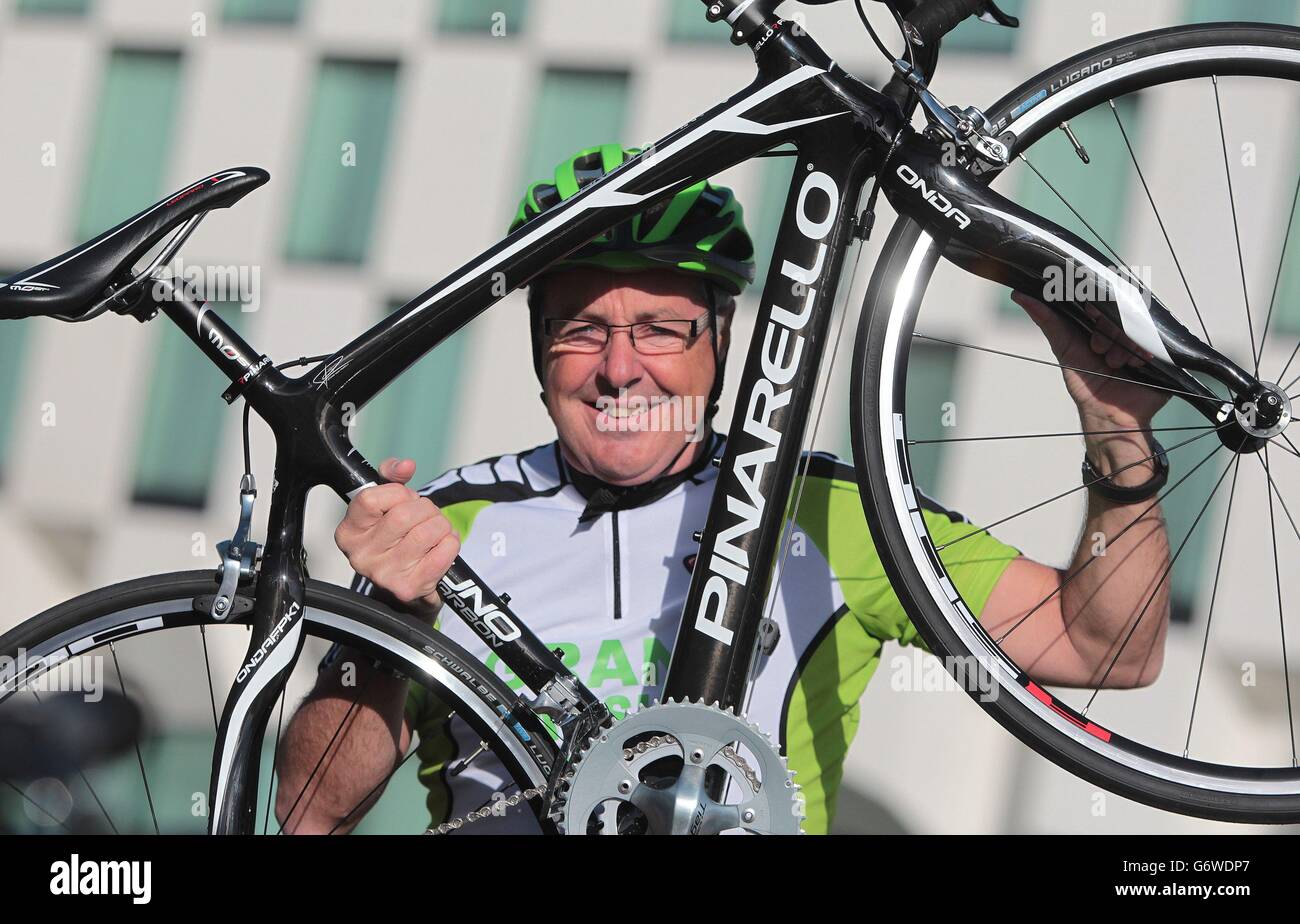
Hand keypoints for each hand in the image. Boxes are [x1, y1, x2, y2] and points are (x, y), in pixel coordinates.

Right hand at [334, 457, 458, 609]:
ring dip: (442, 525)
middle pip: (404, 515)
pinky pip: (444, 551)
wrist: (406, 584)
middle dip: (426, 508)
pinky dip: (451, 543)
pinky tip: (442, 546)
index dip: (398, 493)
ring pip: (428, 532)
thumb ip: (391, 478)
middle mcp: (361, 556)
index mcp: (349, 532)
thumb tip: (406, 465)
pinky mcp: (409, 587)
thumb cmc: (397, 538)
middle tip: (427, 515)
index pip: (370, 499)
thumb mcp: (386, 505)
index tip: (405, 499)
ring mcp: (384, 575)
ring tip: (436, 531)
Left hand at [1012, 291, 1171, 427]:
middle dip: (1108, 331)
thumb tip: (1019, 295)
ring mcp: (1143, 341)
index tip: (1091, 316)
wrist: (1110, 415)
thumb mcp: (1064, 347)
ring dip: (1124, 345)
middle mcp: (1125, 331)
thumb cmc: (1086, 382)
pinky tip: (1134, 364)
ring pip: (1138, 327)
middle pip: (1122, 313)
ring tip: (1115, 364)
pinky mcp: (1160, 354)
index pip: (1105, 302)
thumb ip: (1047, 320)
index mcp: (1104, 325)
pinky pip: (1156, 342)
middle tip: (1099, 350)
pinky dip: (1141, 351)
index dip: (1098, 308)